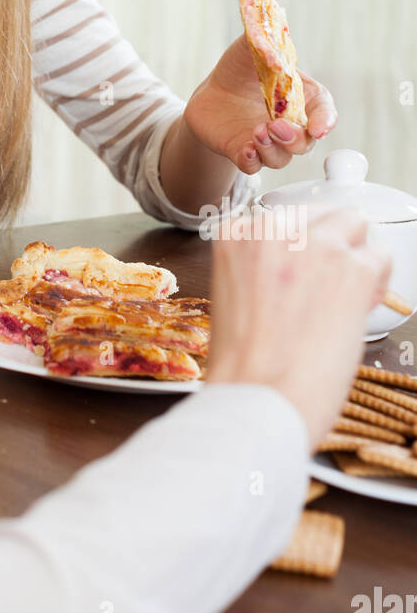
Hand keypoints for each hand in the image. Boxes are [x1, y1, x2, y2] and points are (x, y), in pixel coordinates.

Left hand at [183, 34, 336, 174]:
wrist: (211, 89)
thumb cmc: (240, 68)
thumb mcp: (251, 46)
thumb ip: (266, 43)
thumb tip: (274, 58)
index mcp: (300, 97)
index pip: (324, 112)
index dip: (325, 121)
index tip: (319, 128)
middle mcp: (288, 124)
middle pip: (304, 143)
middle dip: (294, 139)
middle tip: (277, 126)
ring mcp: (267, 141)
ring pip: (280, 158)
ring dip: (272, 150)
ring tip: (257, 132)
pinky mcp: (242, 151)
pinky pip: (253, 165)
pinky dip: (252, 161)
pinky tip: (246, 149)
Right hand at [205, 204, 391, 449]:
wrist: (258, 400)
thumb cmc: (244, 368)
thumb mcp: (233, 299)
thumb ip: (259, 270)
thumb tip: (297, 272)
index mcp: (236, 237)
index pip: (280, 219)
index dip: (297, 248)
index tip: (303, 272)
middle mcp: (273, 230)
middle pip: (320, 212)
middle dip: (330, 243)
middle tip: (330, 283)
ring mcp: (316, 245)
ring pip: (353, 223)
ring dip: (354, 255)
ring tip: (347, 296)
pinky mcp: (353, 268)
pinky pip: (380, 257)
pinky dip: (377, 281)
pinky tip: (360, 308)